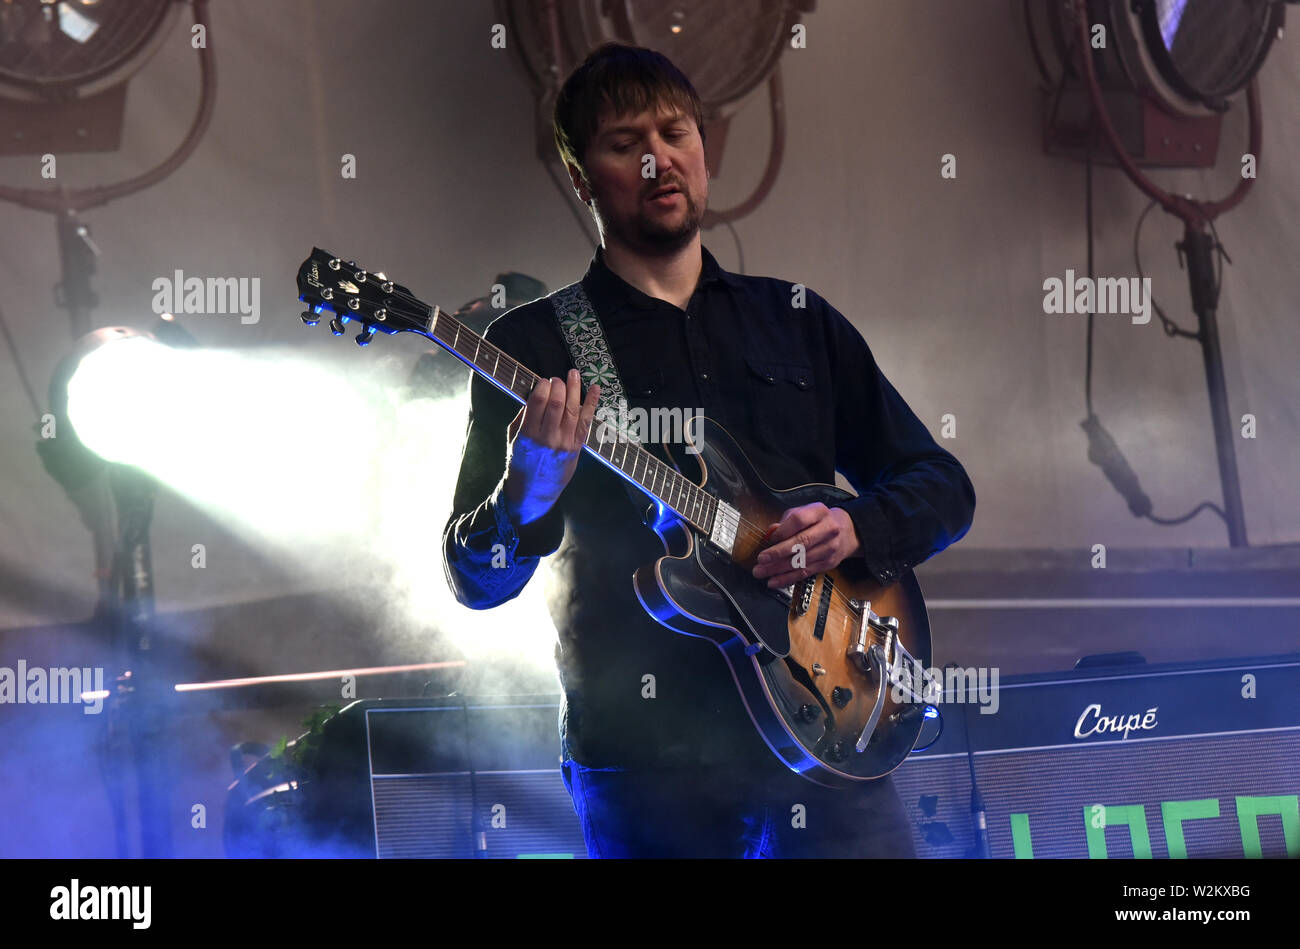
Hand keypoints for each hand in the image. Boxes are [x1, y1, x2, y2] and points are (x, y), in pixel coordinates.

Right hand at [502, 369, 600, 523]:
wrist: (533, 492)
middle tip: (557, 379)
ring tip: (573, 374)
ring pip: (573, 410)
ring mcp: (564, 444)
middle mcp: (547, 439)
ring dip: (574, 389)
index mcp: (528, 435)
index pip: (537, 403)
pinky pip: (586, 422)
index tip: (543, 380)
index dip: (542, 386)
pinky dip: (591, 403)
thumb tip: (535, 392)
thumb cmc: (520, 463)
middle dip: (558, 386)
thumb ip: (524, 416)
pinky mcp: (576, 448)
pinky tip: (595, 389)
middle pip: (557, 404)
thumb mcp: (514, 439)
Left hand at [751, 502, 861, 588]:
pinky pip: (805, 573)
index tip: (769, 539)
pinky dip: (787, 578)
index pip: (799, 520)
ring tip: (761, 572)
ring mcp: (830, 548)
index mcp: (819, 512)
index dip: (782, 530)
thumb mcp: (804, 512)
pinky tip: (774, 580)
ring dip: (779, 569)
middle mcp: (828, 529)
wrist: (846, 531)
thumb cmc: (818, 521)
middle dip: (778, 553)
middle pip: (801, 542)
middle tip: (761, 559)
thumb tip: (771, 533)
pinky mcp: (828, 563)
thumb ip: (786, 521)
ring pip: (802, 561)